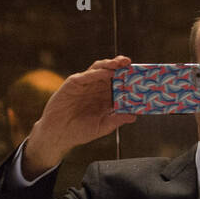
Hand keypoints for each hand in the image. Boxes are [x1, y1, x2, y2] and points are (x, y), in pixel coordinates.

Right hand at [22, 55, 137, 176]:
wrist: (58, 134)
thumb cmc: (79, 132)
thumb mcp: (102, 127)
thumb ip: (117, 119)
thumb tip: (134, 115)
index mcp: (104, 99)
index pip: (120, 85)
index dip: (130, 81)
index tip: (141, 78)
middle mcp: (96, 89)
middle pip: (112, 74)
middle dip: (122, 68)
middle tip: (133, 65)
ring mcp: (85, 85)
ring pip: (100, 69)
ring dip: (111, 64)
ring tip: (122, 63)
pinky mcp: (73, 83)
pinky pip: (86, 75)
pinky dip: (97, 72)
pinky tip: (107, 72)